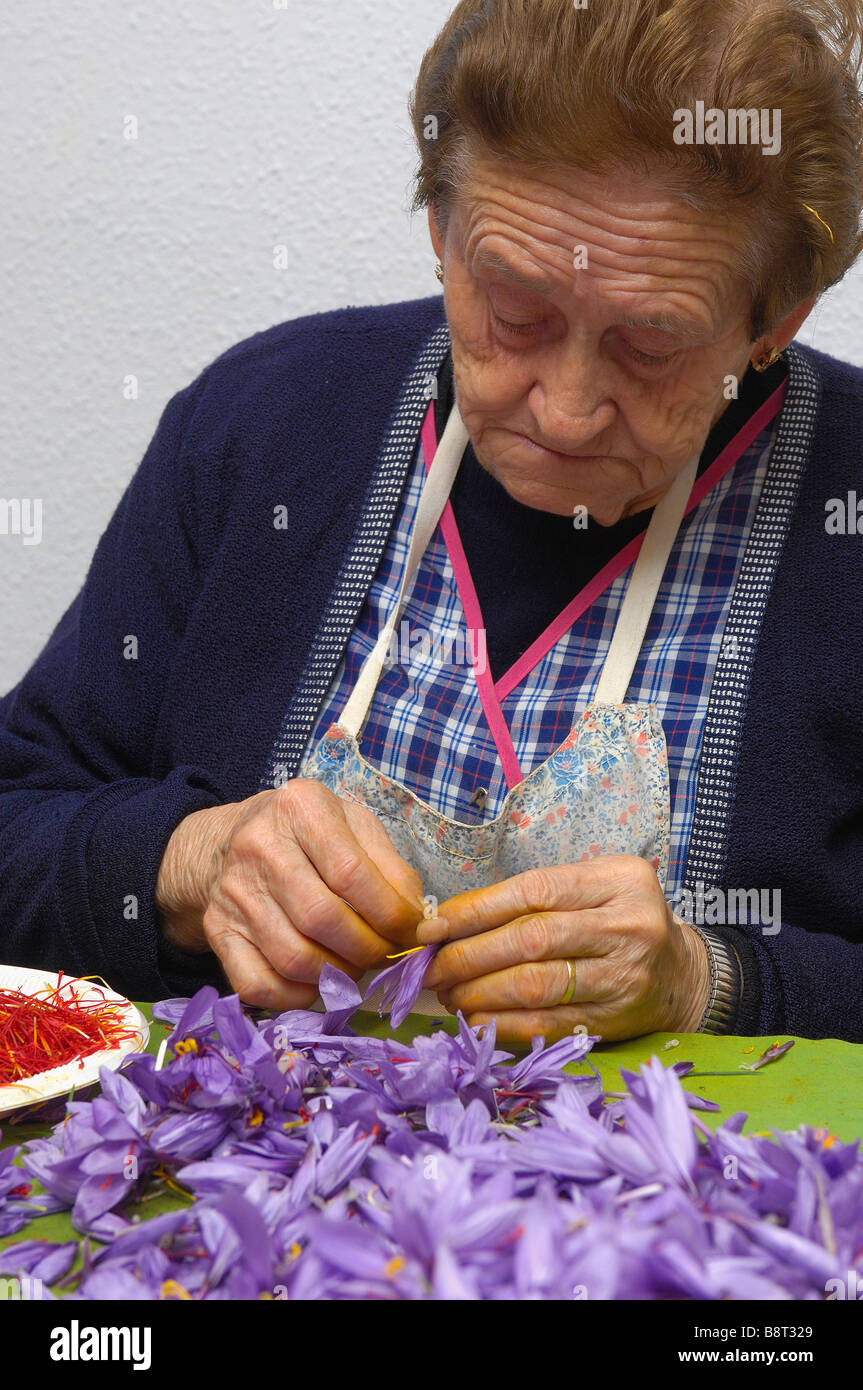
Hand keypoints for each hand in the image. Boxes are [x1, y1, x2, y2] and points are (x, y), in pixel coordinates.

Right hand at [156, 780, 424, 1008]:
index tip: (413, 932)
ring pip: (292, 957)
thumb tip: (420, 923)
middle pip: (321, 918)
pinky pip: (256, 984)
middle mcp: (259, 846)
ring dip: (338, 975)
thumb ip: (393, 869)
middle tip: (386, 954)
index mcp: (301, 809)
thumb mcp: (355, 828)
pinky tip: (318, 983)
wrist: (233, 840)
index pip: (351, 873)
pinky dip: (296, 997)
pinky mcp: (217, 930)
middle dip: (368, 949)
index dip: (391, 914)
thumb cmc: (309, 834)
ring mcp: (233, 892)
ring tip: (356, 966)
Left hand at [418, 856, 710, 1043]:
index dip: (475, 909)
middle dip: (469, 955)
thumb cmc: (621, 920)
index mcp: (617, 880)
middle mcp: (626, 925)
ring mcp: (625, 975)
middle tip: (431, 968)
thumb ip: (538, 895)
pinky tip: (476, 1019)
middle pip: (532, 939)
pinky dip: (506, 1024)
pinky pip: (551, 1023)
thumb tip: (454, 920)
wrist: (683, 974)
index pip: (533, 891)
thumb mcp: (595, 886)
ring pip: (538, 984)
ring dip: (481, 991)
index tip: (432, 926)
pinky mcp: (617, 1019)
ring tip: (448, 993)